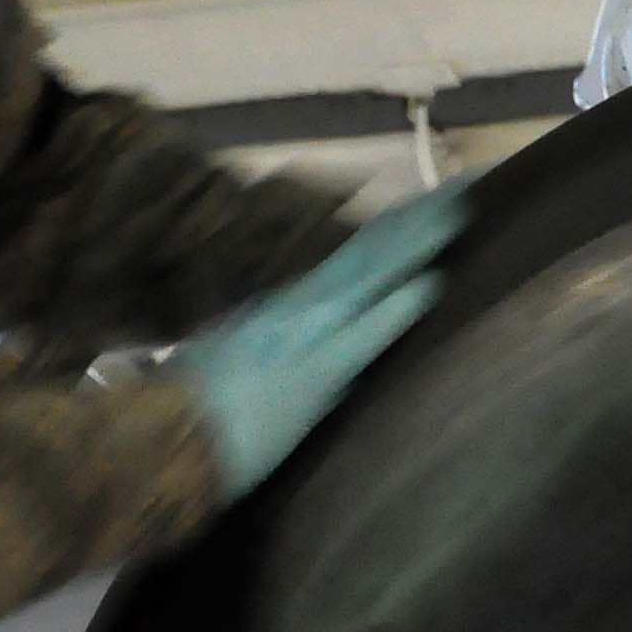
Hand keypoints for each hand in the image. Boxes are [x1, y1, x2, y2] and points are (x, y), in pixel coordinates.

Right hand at [169, 186, 465, 500]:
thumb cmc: (185, 405)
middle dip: (419, 219)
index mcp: (282, 300)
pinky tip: (433, 282)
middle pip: (370, 252)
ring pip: (371, 275)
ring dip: (418, 242)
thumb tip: (312, 334)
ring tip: (464, 209)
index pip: (353, 256)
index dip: (396, 228)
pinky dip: (397, 307)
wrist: (162, 443)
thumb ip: (269, 333)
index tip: (433, 202)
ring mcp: (308, 337)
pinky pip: (364, 335)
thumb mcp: (227, 352)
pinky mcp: (314, 376)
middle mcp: (298, 307)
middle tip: (468, 188)